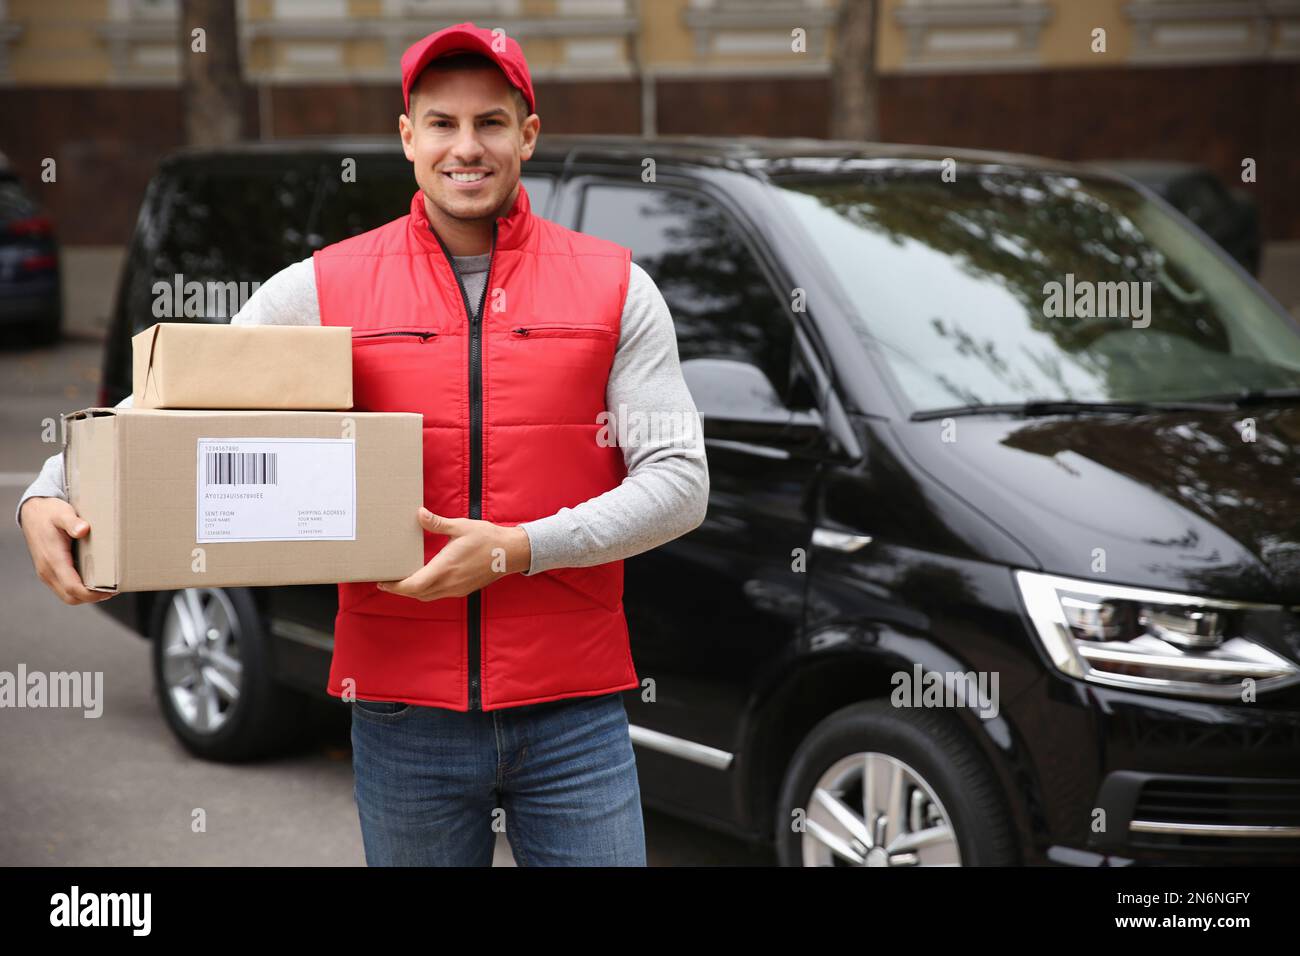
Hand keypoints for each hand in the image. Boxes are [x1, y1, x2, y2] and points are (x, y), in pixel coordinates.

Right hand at [20, 497, 116, 604]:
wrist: (32, 512)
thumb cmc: (49, 512)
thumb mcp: (62, 513)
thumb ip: (72, 522)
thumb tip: (83, 530)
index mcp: (53, 559)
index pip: (73, 588)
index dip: (92, 594)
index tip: (110, 591)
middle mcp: (47, 570)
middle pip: (70, 597)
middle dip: (92, 598)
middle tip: (113, 591)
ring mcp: (46, 572)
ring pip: (66, 595)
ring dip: (85, 596)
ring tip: (106, 588)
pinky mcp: (48, 571)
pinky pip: (63, 587)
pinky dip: (78, 590)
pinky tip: (93, 581)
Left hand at [375, 507, 530, 601]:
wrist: (511, 553)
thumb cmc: (487, 538)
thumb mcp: (461, 527)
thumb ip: (437, 523)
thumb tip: (419, 514)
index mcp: (445, 568)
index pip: (413, 585)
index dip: (395, 587)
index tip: (382, 582)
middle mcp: (449, 583)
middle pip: (417, 594)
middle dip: (400, 590)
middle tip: (387, 580)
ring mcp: (456, 589)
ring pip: (427, 596)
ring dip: (413, 591)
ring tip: (402, 580)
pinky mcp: (463, 590)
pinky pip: (438, 594)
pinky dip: (426, 590)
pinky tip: (424, 578)